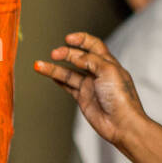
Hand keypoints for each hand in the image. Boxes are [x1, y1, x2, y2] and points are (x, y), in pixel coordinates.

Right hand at [33, 32, 145, 147]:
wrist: (121, 124)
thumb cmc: (121, 98)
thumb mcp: (108, 71)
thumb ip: (91, 60)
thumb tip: (76, 56)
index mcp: (108, 63)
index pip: (93, 45)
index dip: (81, 39)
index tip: (68, 39)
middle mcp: (98, 72)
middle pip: (78, 57)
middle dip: (65, 53)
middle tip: (54, 54)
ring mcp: (90, 85)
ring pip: (68, 72)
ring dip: (54, 68)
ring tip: (40, 65)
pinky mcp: (83, 97)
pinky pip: (67, 85)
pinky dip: (57, 79)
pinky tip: (48, 74)